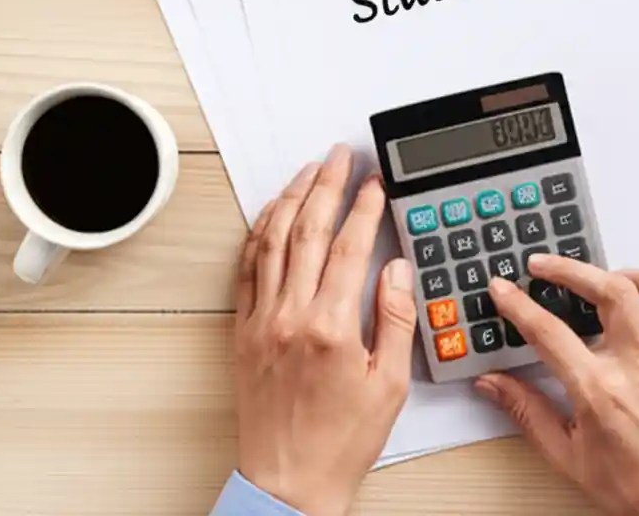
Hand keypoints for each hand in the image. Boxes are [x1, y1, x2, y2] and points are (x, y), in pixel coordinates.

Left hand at [233, 145, 416, 515]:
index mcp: (332, 327)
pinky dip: (258, 236)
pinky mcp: (242, 333)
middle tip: (339, 156)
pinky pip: (246, 270)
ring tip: (306, 172)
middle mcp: (290, 317)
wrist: (288, 482)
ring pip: (271, 242)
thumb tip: (397, 269)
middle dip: (325, 185)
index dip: (363, 207)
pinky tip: (270, 217)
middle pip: (307, 231)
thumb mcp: (389, 384)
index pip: (349, 247)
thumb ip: (395, 319)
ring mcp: (261, 322)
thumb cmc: (341, 442)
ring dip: (290, 199)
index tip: (373, 183)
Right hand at [475, 255, 638, 515]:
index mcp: (600, 392)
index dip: (518, 305)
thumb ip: (529, 414)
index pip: (548, 333)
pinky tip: (637, 285)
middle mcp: (637, 366)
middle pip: (600, 292)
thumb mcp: (571, 460)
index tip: (502, 289)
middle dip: (564, 270)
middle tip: (538, 266)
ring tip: (582, 272)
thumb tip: (493, 385)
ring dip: (605, 272)